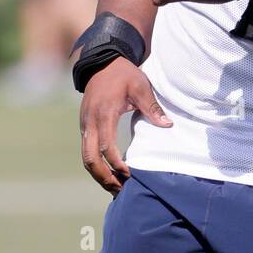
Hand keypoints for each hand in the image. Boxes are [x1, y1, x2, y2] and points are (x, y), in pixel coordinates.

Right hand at [78, 58, 171, 194]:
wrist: (102, 61)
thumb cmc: (124, 74)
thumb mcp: (140, 86)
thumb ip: (152, 107)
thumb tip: (168, 125)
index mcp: (104, 113)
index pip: (106, 147)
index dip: (117, 165)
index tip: (131, 175)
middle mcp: (90, 122)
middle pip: (90, 159)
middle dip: (103, 177)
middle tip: (120, 191)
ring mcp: (84, 124)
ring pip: (86, 157)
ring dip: (98, 175)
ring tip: (115, 188)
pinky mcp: (85, 125)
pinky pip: (86, 150)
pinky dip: (96, 165)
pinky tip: (109, 173)